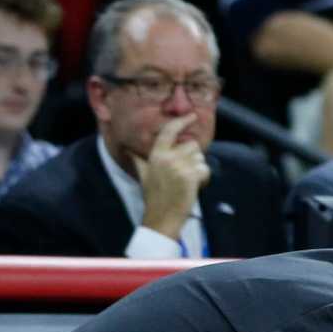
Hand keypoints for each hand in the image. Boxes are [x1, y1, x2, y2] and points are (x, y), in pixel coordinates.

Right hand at [133, 114, 210, 238]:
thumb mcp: (143, 174)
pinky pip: (205, 169)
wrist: (162, 216)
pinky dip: (204, 178)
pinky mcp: (191, 176)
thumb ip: (138, 159)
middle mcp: (167, 157)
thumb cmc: (153, 195)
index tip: (191, 115)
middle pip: (192, 145)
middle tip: (184, 173)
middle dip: (193, 157)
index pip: (169, 131)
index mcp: (156, 154)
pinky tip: (194, 186)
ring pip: (200, 157)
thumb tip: (127, 149)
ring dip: (198, 168)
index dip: (182, 121)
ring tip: (187, 180)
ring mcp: (180, 166)